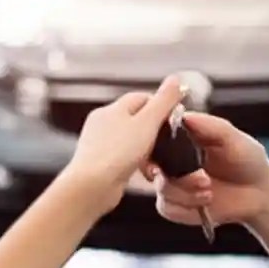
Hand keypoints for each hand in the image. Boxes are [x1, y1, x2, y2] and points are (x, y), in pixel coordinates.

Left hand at [62, 76, 184, 213]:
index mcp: (112, 109)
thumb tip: (176, 80)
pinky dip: (136, 164)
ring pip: (131, 141)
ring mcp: (99, 144)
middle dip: (154, 132)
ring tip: (154, 162)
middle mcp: (103, 123)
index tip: (174, 118)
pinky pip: (124, 158)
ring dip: (146, 151)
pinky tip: (143, 173)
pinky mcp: (100, 164)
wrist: (91, 187)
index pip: (142, 97)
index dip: (161, 106)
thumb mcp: (147, 123)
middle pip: (137, 119)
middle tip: (166, 144)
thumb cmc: (115, 155)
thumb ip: (164, 101)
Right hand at [148, 112, 268, 227]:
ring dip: (186, 192)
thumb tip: (185, 115)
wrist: (259, 192)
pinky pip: (167, 207)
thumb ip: (210, 126)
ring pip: (161, 188)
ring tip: (209, 191)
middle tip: (202, 179)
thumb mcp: (234, 138)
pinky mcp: (174, 204)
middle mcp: (170, 158)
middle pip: (151, 162)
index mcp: (180, 136)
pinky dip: (187, 206)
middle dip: (174, 173)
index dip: (153, 141)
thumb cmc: (247, 158)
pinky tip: (206, 202)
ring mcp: (170, 181)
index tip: (167, 150)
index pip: (154, 133)